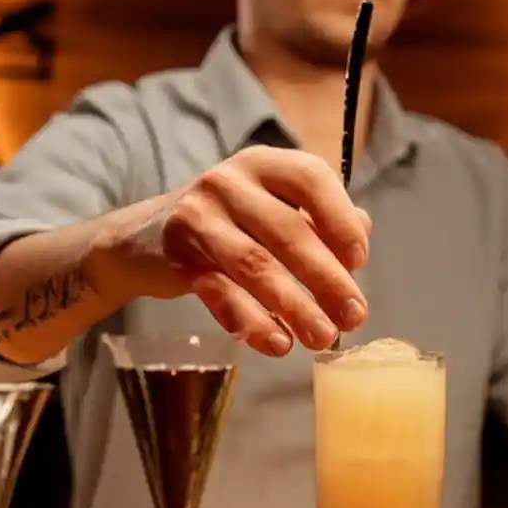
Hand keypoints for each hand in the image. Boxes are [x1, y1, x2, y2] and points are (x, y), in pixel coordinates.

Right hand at [88, 145, 370, 356]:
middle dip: (326, 279)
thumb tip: (362, 233)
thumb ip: (317, 219)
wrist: (145, 237)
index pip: (310, 179)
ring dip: (294, 306)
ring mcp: (199, 216)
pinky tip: (276, 343)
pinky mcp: (177, 255)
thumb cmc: (230, 223)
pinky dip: (251, 321)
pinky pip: (220, 293)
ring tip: (322, 338)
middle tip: (353, 317)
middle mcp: (230, 182)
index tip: (359, 261)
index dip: (339, 220)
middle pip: (287, 231)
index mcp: (264, 164)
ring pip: (255, 264)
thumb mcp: (273, 208)